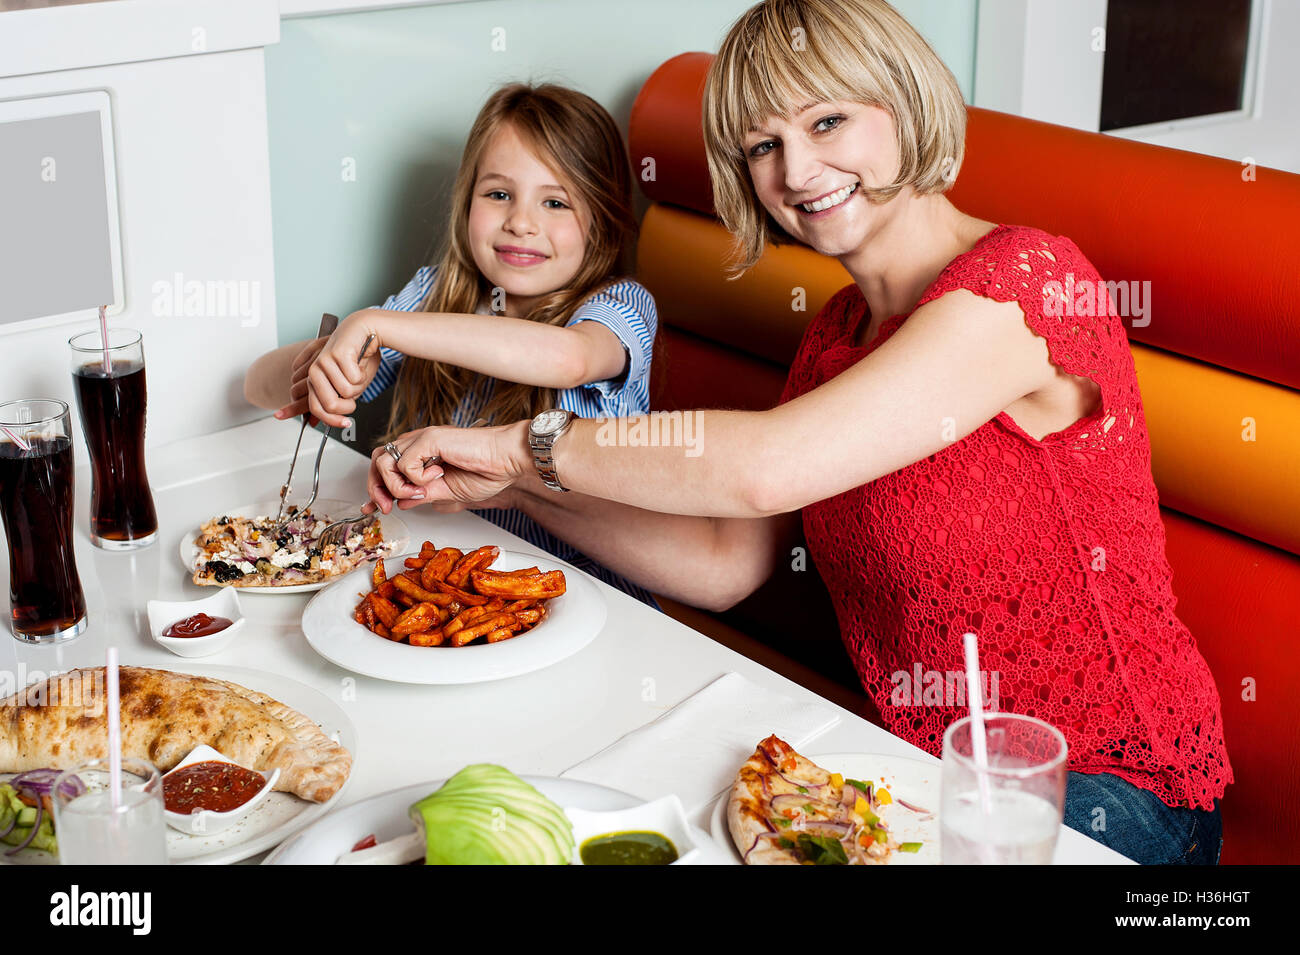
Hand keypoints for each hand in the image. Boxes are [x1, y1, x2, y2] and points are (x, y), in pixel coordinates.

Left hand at [282, 311, 383, 428]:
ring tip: (358, 371)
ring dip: (359, 385)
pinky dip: (363, 374)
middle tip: (356, 397)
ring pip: (346, 393)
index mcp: (314, 380)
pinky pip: (354, 379)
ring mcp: (323, 362)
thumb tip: (337, 421)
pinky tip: (360, 362)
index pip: (315, 408)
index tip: (346, 423)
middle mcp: (314, 371)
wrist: (366, 330)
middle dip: (349, 407)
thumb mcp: (348, 385)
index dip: (331, 420)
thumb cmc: (358, 358)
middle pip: (330, 405)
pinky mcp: (335, 355)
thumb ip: (339, 401)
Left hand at [361, 421, 530, 513]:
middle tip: (388, 506)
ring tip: (421, 491)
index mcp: (421, 452)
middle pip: (376, 460)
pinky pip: (404, 463)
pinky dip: (416, 478)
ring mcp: (422, 439)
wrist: (508, 461)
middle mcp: (418, 443)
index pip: (385, 465)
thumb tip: (400, 502)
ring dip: (397, 486)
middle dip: (376, 488)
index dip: (376, 487)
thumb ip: (421, 495)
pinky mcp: (429, 438)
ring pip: (384, 462)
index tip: (376, 507)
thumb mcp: (446, 492)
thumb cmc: (487, 472)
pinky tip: (439, 475)